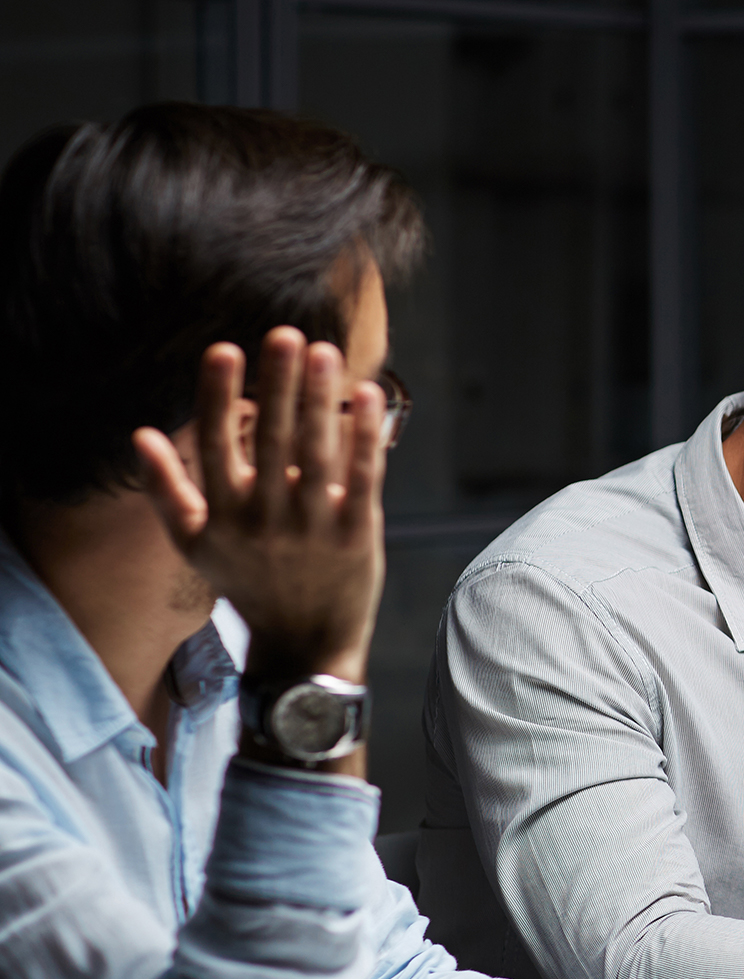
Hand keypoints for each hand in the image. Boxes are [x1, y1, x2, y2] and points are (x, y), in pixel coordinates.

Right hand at [130, 330, 384, 684]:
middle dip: (278, 385)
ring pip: (318, 452)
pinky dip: (366, 437)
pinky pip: (364, 477)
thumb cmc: (248, 582)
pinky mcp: (358, 535)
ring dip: (321, 399)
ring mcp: (314, 527)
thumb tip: (140, 435)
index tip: (225, 349)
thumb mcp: (194, 543)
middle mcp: (265, 518)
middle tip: (286, 335)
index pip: (215, 442)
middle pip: (271, 439)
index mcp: (222, 513)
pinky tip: (369, 397)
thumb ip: (166, 490)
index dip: (219, 395)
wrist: (304, 642)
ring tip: (325, 352)